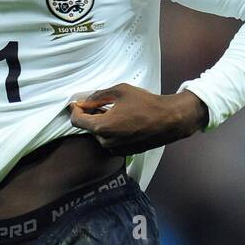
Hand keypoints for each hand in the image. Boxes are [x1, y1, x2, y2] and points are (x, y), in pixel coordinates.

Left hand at [69, 85, 207, 153]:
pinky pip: (111, 141)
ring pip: (100, 135)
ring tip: (116, 111)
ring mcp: (115, 150)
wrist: (169, 121)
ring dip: (103, 123)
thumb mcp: (119, 91)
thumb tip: (83, 102)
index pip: (77, 121)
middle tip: (102, 103)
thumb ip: (97, 96)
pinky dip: (112, 131)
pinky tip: (124, 121)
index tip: (77, 104)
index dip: (75, 110)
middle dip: (92, 115)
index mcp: (102, 127)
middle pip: (89, 128)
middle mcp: (106, 142)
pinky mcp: (124, 153)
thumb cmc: (146, 104)